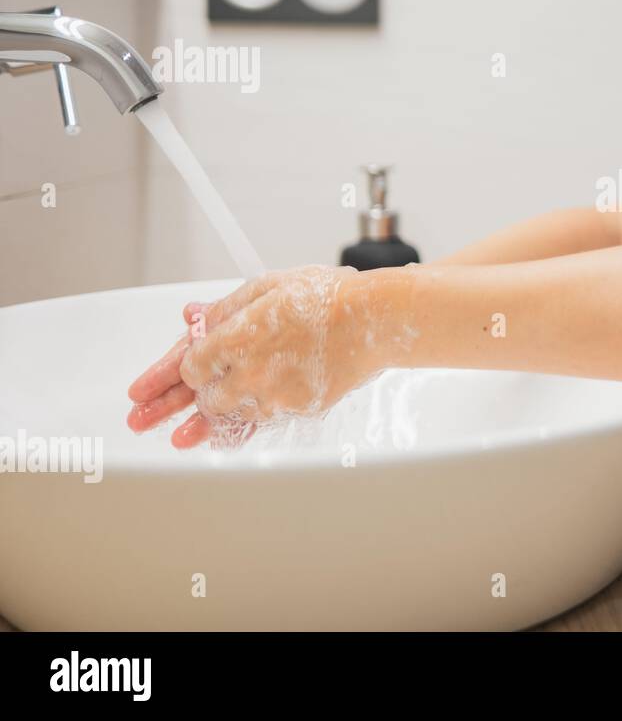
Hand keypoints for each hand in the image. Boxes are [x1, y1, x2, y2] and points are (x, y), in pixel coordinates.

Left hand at [126, 265, 376, 448]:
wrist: (374, 321)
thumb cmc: (327, 297)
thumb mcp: (269, 287)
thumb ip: (227, 308)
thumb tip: (193, 317)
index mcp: (239, 336)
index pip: (190, 365)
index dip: (168, 374)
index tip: (153, 386)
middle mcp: (253, 370)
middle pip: (203, 396)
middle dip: (175, 405)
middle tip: (143, 419)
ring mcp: (277, 394)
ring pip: (232, 413)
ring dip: (208, 421)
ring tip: (181, 438)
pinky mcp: (300, 408)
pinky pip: (264, 420)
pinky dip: (244, 424)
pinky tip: (221, 436)